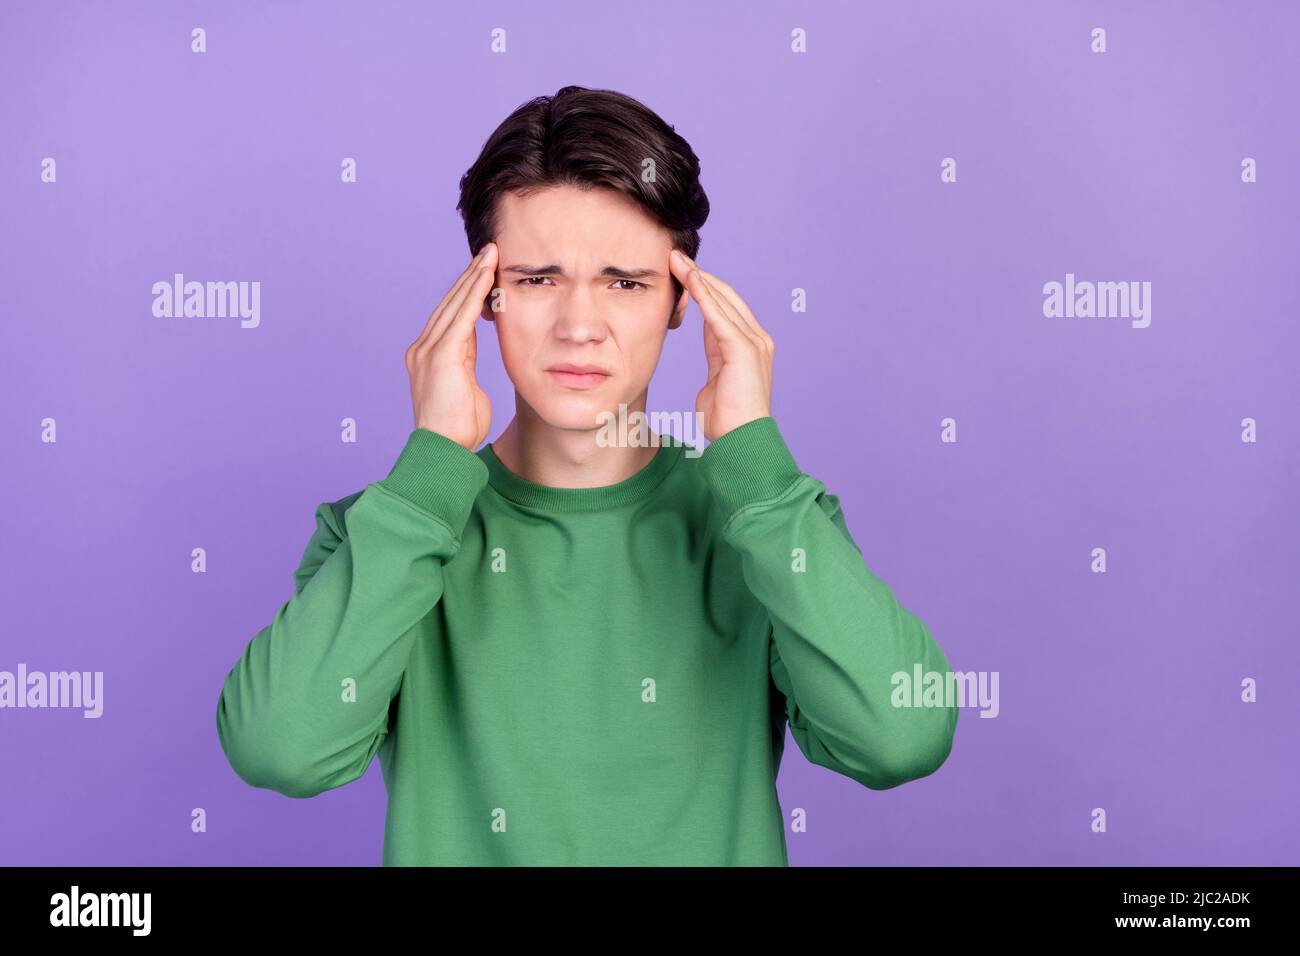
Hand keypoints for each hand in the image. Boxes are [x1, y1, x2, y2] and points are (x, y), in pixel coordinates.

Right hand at [404, 242, 497, 449]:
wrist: (443, 450)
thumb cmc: (457, 429)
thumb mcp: (465, 389)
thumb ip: (465, 366)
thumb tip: (471, 354)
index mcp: (429, 355)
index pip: (452, 315)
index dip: (468, 292)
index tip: (484, 271)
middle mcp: (423, 348)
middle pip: (451, 302)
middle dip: (470, 275)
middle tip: (489, 251)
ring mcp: (428, 350)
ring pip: (455, 303)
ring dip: (474, 276)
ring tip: (491, 254)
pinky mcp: (440, 355)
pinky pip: (461, 316)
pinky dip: (474, 293)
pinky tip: (486, 276)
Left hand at [669, 249, 773, 440]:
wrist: (741, 441)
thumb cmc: (728, 420)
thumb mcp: (717, 380)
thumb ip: (716, 357)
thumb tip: (708, 344)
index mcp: (749, 346)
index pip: (725, 307)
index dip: (702, 287)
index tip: (680, 272)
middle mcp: (757, 339)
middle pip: (725, 297)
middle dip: (698, 275)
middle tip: (675, 257)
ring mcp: (754, 342)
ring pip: (722, 300)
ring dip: (697, 278)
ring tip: (677, 261)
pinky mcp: (744, 349)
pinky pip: (720, 316)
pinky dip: (703, 296)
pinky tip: (689, 280)